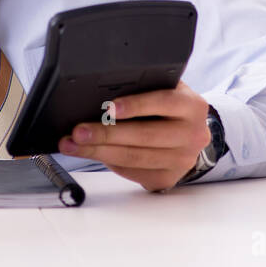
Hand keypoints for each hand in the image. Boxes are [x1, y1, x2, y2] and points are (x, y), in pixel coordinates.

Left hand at [57, 81, 211, 192]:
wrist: (190, 133)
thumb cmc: (170, 108)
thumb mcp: (167, 90)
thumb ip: (145, 88)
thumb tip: (102, 95)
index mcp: (192, 106)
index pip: (163, 102)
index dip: (135, 105)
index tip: (109, 108)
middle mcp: (192, 135)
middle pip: (145, 136)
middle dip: (106, 134)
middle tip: (78, 131)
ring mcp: (182, 160)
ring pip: (134, 157)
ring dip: (98, 151)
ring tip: (73, 145)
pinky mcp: (167, 177)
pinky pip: (132, 171)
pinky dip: (108, 162)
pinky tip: (91, 153)